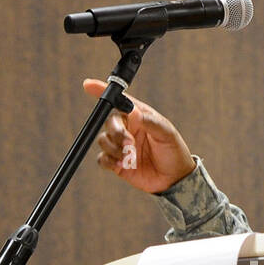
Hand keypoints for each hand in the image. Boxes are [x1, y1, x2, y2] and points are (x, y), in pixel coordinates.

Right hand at [83, 78, 195, 193]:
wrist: (174, 179)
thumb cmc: (174, 151)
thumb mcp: (167, 134)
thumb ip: (151, 122)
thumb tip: (135, 113)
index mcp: (139, 116)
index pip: (119, 100)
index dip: (102, 91)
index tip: (88, 85)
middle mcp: (128, 128)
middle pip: (109, 122)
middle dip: (116, 132)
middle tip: (129, 143)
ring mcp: (121, 146)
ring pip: (103, 140)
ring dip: (114, 148)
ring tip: (129, 158)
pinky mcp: (117, 163)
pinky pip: (103, 159)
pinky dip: (109, 161)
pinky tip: (121, 166)